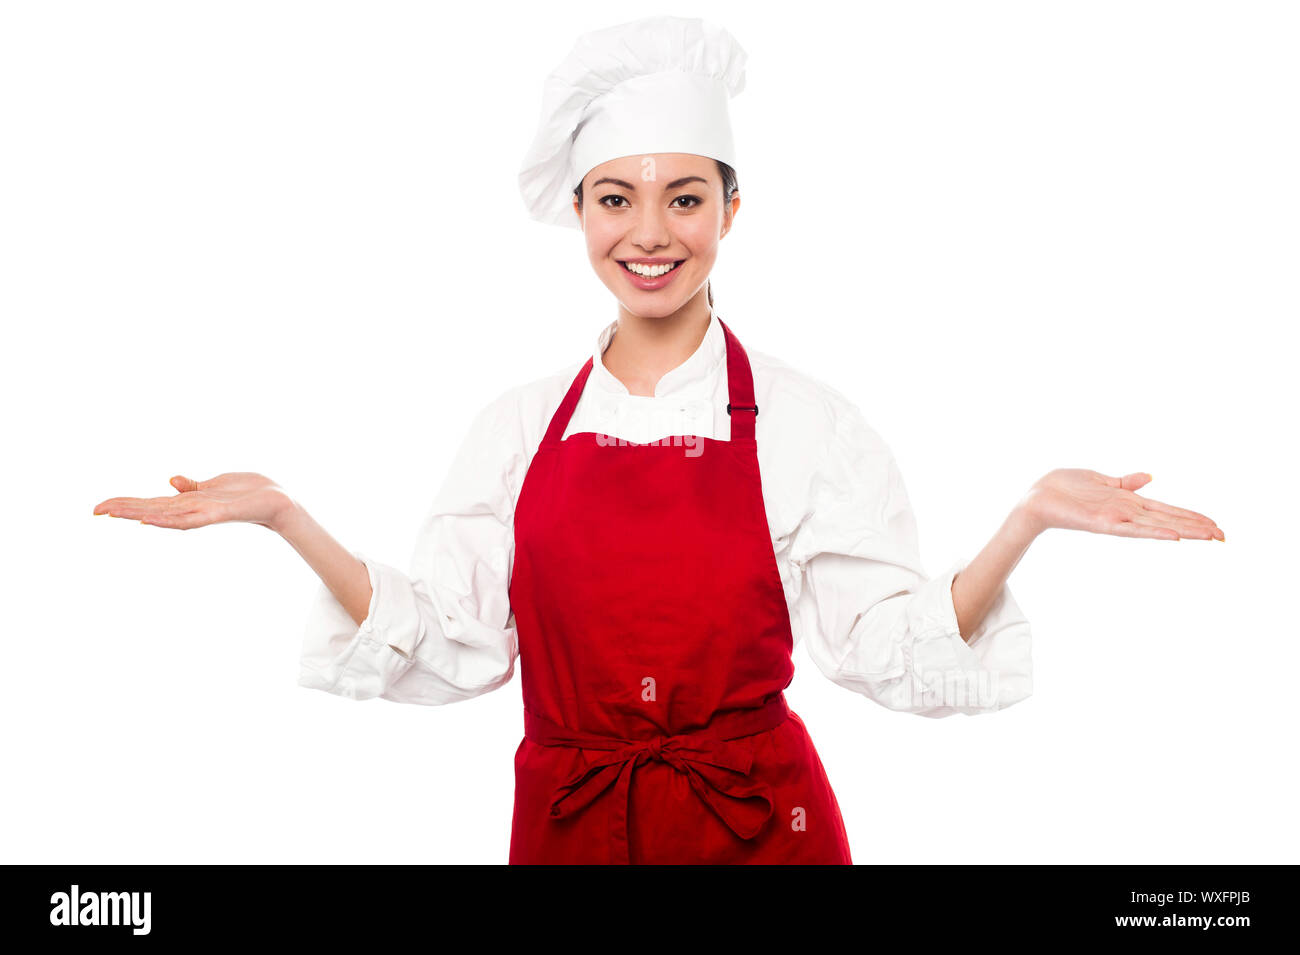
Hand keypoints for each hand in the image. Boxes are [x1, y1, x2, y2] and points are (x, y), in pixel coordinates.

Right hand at [93, 472, 296, 532]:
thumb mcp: (215, 486)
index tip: (101, 507)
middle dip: (124, 509)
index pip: (151, 503)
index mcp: (189, 503)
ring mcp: (204, 512)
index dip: (126, 504)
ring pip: (164, 515)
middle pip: (151, 509)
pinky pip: (191, 518)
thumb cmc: (249, 493)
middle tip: (95, 510)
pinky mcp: (219, 512)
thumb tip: (170, 481)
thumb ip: (192, 487)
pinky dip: (170, 520)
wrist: (278, 501)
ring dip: (139, 514)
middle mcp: (192, 510)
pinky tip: (152, 520)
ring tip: (114, 513)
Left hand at [1019, 469, 1223, 540]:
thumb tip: (1150, 476)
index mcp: (1129, 502)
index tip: (1216, 525)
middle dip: (1197, 527)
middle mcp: (1127, 513)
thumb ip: (1126, 482)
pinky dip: (1153, 532)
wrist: (1037, 497)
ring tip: (1209, 536)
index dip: (1191, 516)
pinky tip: (1173, 536)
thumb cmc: (1065, 488)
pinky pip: (1132, 529)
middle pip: (1170, 520)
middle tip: (1225, 536)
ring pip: (1158, 525)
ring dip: (1184, 530)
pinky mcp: (1103, 523)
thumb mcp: (1101, 480)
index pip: (1168, 510)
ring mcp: (1117, 519)